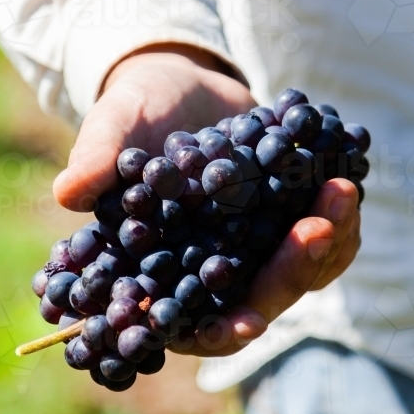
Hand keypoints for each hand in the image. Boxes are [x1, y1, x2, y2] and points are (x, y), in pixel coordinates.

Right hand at [53, 46, 361, 356]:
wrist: (184, 82)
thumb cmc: (138, 108)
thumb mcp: (116, 122)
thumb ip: (99, 157)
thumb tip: (69, 193)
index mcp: (166, 269)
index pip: (192, 323)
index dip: (220, 331)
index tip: (249, 325)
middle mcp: (217, 271)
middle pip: (263, 300)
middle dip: (293, 272)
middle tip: (315, 228)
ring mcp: (258, 249)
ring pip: (304, 273)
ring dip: (328, 242)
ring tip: (340, 189)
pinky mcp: (289, 221)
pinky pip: (327, 237)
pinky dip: (340, 216)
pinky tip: (345, 179)